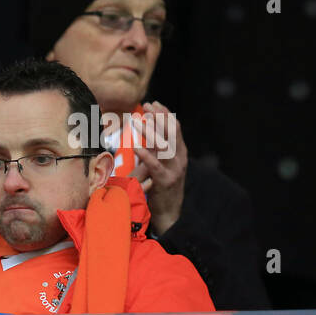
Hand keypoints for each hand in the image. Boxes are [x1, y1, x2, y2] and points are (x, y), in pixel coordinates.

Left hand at [129, 100, 187, 235]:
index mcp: (180, 152)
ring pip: (165, 146)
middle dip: (159, 117)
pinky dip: (145, 155)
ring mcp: (175, 169)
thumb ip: (157, 149)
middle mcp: (180, 158)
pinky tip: (135, 146)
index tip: (153, 103)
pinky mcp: (166, 181)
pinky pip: (155, 165)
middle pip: (172, 132)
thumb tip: (146, 132)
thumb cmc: (161, 186)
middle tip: (146, 106)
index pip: (175, 127)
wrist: (169, 211)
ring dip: (151, 132)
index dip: (165, 114)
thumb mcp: (161, 163)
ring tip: (139, 121)